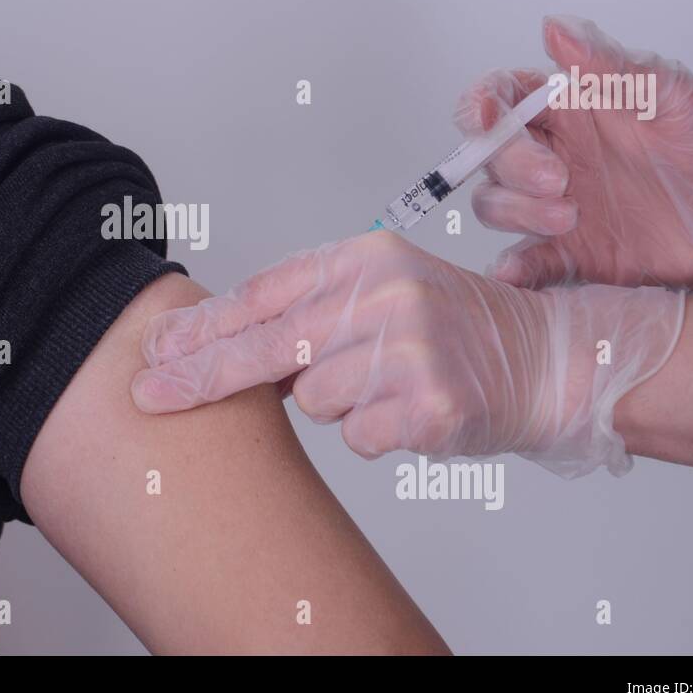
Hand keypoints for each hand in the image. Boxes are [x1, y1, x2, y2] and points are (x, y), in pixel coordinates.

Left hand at [132, 231, 683, 476]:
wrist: (544, 357)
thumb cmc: (449, 326)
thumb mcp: (378, 290)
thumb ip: (305, 309)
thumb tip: (210, 344)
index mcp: (365, 257)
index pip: (264, 294)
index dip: (203, 327)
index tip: (155, 351)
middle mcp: (387, 293)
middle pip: (268, 346)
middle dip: (200, 376)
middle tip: (148, 395)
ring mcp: (413, 349)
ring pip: (315, 399)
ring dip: (334, 402)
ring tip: (384, 383)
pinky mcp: (433, 406)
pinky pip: (359, 435)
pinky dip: (374, 431)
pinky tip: (408, 409)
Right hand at [460, 15, 692, 295]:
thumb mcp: (671, 93)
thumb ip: (610, 65)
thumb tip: (553, 26)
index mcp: (570, 110)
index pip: (501, 97)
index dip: (479, 105)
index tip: (487, 120)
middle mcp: (553, 156)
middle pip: (490, 156)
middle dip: (512, 166)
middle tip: (559, 180)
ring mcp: (555, 207)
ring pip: (495, 205)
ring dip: (516, 212)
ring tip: (569, 218)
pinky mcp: (571, 255)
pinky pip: (524, 262)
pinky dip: (511, 267)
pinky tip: (517, 268)